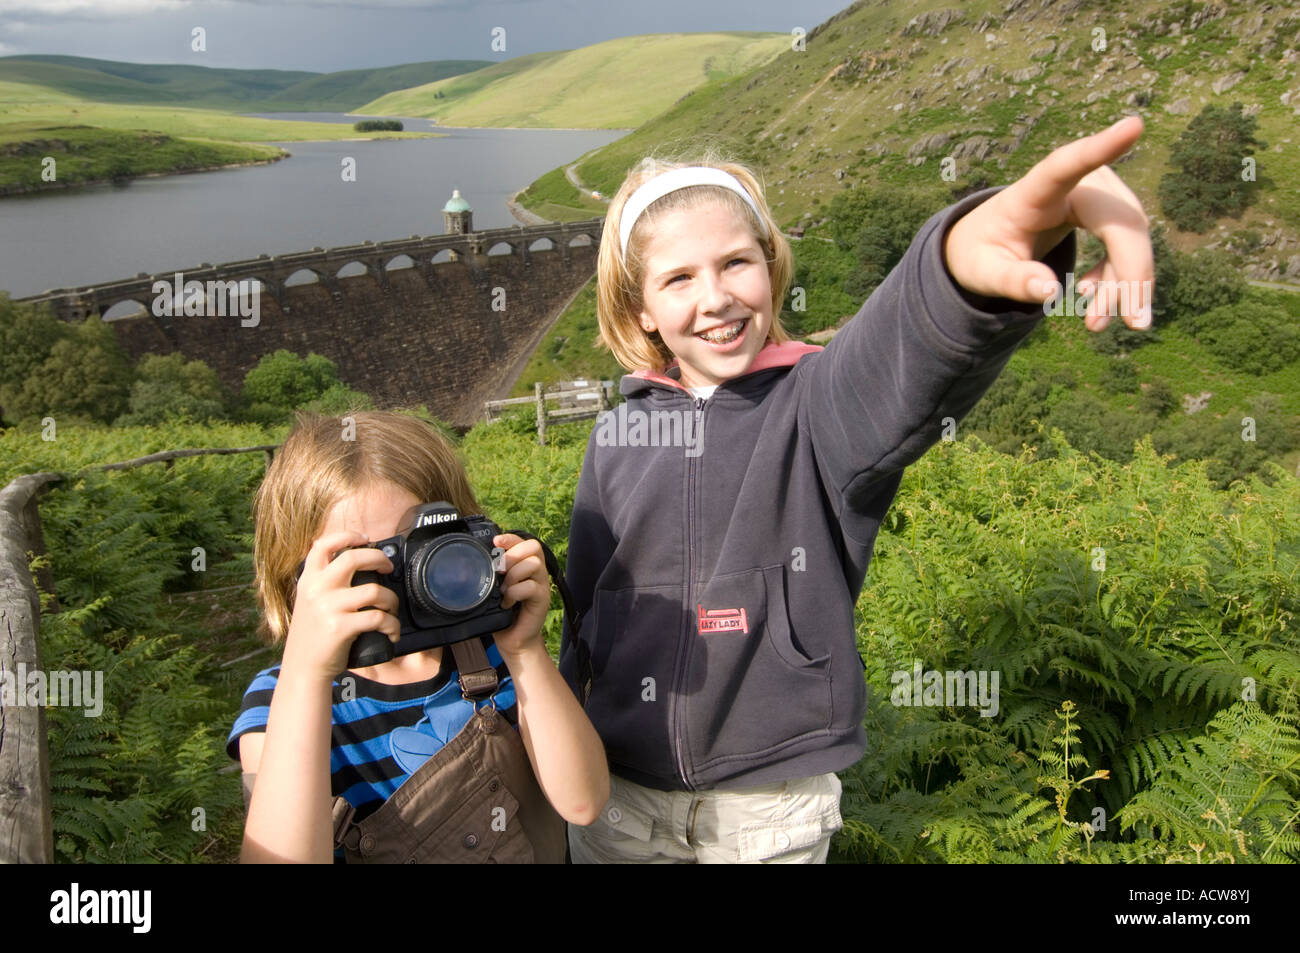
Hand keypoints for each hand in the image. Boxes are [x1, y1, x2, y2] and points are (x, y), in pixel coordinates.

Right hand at [281, 529, 398, 680]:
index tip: (365, 538)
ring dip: (391, 600)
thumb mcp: (309, 601)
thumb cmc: (313, 635)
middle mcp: (316, 589)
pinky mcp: (340, 627)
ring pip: (374, 591)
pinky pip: (378, 618)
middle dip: (379, 559)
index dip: (347, 536)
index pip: (323, 545)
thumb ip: (324, 583)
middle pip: (353, 558)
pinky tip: (391, 632)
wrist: (303, 667)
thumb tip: (356, 563)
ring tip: (391, 610)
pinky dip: (392, 625)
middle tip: (388, 568)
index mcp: (308, 580)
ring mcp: (328, 607)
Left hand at [491, 534, 551, 658]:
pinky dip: (515, 593)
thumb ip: (493, 573)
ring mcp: (542, 584)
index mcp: (525, 565)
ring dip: (513, 576)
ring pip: (533, 564)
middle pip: (533, 547)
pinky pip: (531, 586)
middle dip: (512, 556)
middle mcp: (537, 572)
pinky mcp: (543, 599)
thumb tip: (478, 559)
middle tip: (500, 572)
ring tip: (503, 590)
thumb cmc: (502, 613)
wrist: (513, 640)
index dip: (510, 538)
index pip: (524, 541)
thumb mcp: (494, 589)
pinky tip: (507, 603)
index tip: (495, 542)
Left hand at [943, 114, 1152, 331]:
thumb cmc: (982, 253)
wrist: (986, 246)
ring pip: (1132, 236)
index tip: (1133, 126)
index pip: (1067, 164)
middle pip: (1120, 220)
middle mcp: (1072, 185)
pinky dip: (1120, 279)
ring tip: (1095, 325)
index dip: (1100, 148)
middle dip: (1132, 273)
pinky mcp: (1107, 210)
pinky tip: (1091, 297)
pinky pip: (1129, 244)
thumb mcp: (984, 273)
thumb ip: (1012, 282)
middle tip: (1134, 325)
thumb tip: (1049, 294)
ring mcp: (1095, 193)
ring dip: (1126, 284)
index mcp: (1033, 192)